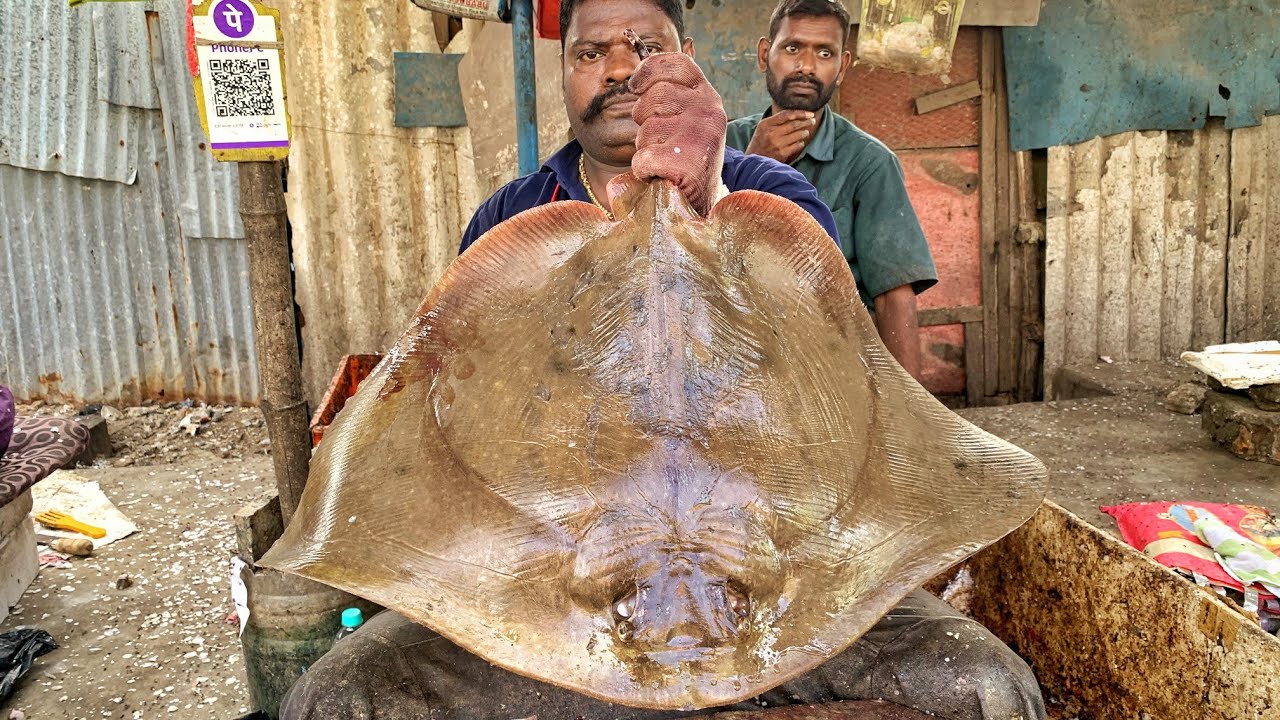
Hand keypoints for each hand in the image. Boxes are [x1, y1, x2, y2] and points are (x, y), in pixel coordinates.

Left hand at [628, 52, 727, 215]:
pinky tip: (660, 175)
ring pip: (646, 129)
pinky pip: (643, 158)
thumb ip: (670, 94)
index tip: (635, 84)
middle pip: (654, 95)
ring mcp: (701, 136)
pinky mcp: (688, 163)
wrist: (702, 201)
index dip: (650, 69)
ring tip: (664, 158)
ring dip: (645, 146)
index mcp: (707, 96)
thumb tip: (636, 72)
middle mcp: (709, 111)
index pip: (678, 64)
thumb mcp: (686, 117)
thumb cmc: (686, 156)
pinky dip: (643, 170)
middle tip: (656, 137)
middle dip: (643, 116)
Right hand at [745, 110, 816, 164]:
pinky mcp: (782, 154)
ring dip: (804, 132)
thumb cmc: (760, 141)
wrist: (754, 160)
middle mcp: (771, 133)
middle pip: (794, 124)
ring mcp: (777, 144)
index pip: (787, 115)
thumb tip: (795, 114)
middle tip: (812, 121)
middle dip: (806, 122)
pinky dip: (800, 143)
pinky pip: (797, 145)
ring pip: (798, 135)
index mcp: (766, 124)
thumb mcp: (763, 127)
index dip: (800, 113)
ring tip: (806, 132)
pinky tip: (800, 142)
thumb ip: (776, 120)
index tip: (810, 113)